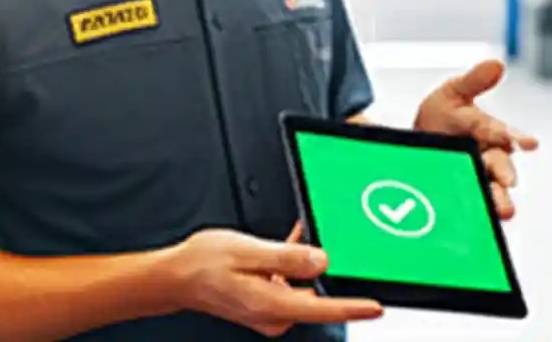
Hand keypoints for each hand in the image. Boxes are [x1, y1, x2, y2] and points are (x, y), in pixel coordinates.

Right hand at [170, 227, 381, 337]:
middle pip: (314, 296)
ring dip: (301, 265)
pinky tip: (286, 245)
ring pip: (301, 287)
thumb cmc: (204, 264)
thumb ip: (287, 257)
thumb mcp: (249, 251)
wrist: (175, 276)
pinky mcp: (264, 303)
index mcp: (272, 304)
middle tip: (314, 244)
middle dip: (320, 271)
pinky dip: (289, 266)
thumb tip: (320, 261)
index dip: (353, 308)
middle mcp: (273, 313)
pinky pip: (287, 284)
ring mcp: (268, 311)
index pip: (322, 309)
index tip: (376, 307)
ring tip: (289, 239)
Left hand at [412, 60, 539, 219]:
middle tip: (509, 182)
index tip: (529, 143)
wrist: (415, 144)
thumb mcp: (452, 94)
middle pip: (501, 167)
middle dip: (506, 174)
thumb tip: (497, 63)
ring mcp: (477, 181)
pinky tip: (477, 222)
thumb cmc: (442, 116)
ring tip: (505, 211)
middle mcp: (489, 159)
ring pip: (493, 192)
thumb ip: (474, 81)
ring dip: (500, 201)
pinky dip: (477, 215)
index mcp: (490, 132)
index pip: (503, 133)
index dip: (515, 137)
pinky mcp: (463, 198)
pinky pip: (473, 208)